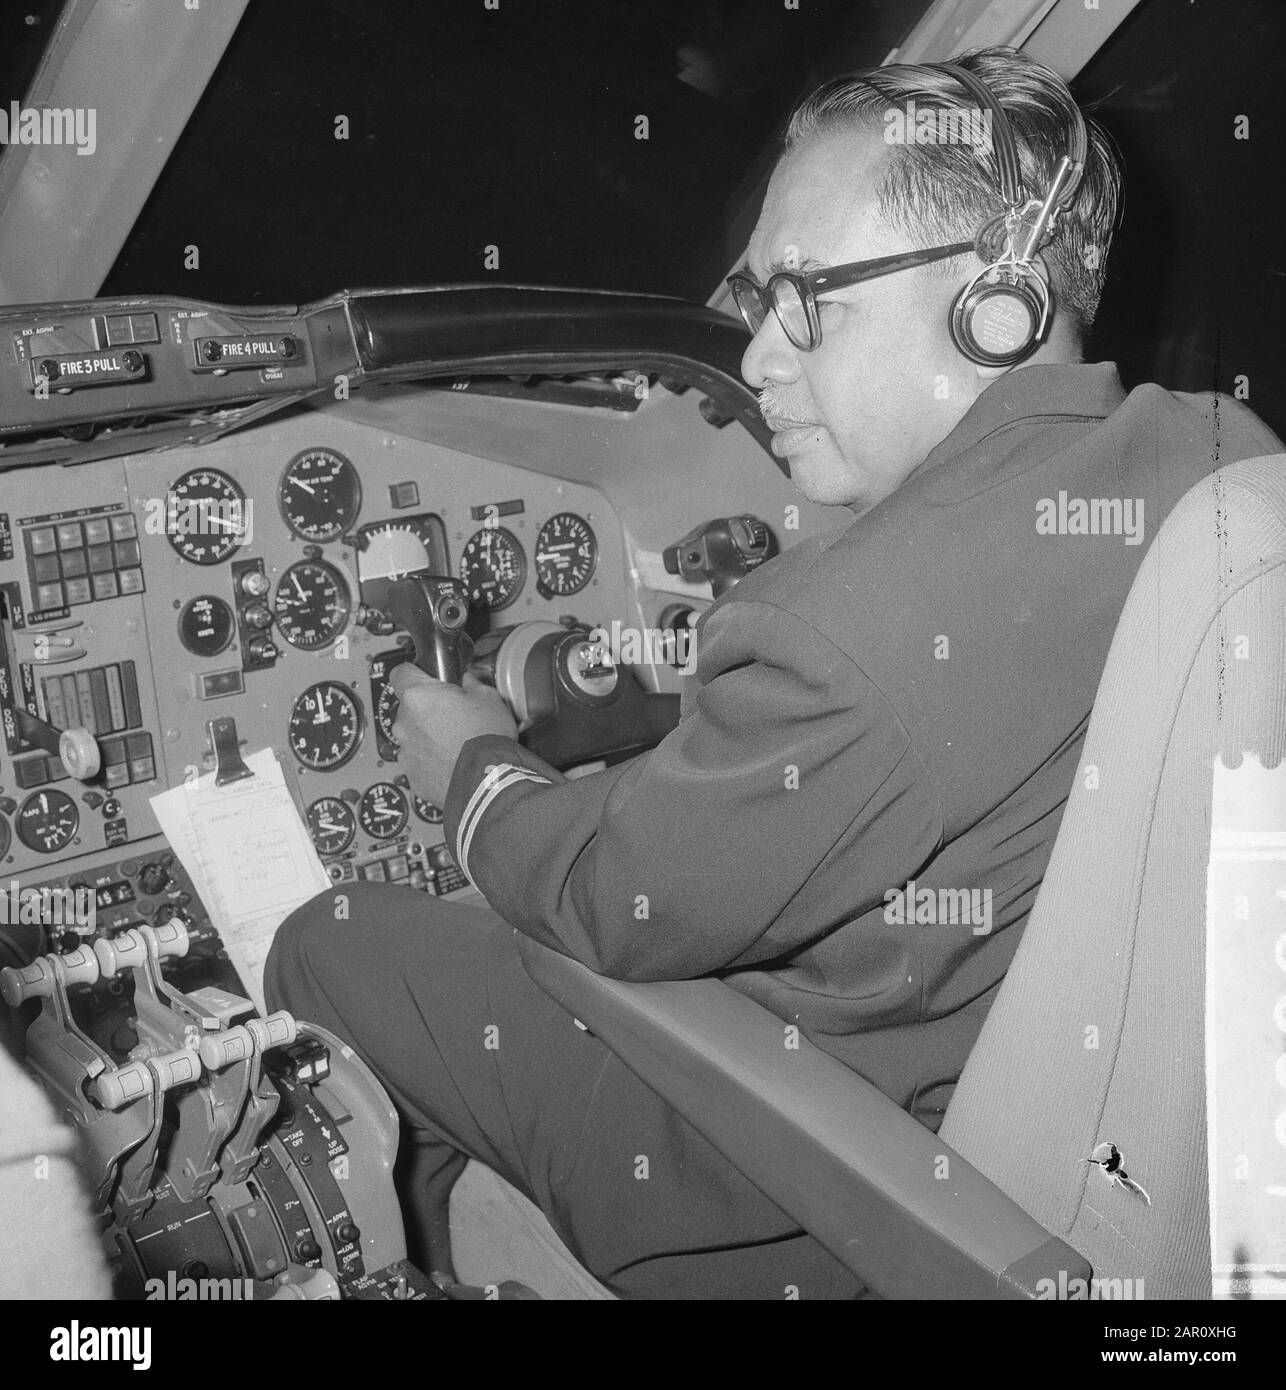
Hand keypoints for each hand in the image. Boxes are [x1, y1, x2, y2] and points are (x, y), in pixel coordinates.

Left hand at [388, 664, 518, 808]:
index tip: (426, 677)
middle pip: (409, 707)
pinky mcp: (412, 775)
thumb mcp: (488, 697)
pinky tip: (452, 761)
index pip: (400, 673)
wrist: (487, 781)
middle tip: (454, 715)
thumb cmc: (485, 738)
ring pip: (413, 735)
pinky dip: (431, 759)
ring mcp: (406, 750)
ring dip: (429, 735)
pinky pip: (418, 760)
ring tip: (456, 743)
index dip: (414, 673)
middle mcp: (404, 722)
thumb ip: (471, 683)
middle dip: (428, 709)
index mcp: (418, 696)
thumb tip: (467, 681)